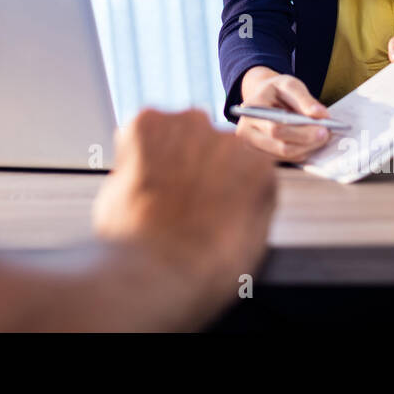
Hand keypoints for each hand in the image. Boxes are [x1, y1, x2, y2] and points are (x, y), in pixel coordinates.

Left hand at [92, 108, 276, 311]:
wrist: (153, 269)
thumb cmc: (199, 268)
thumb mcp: (251, 244)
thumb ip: (252, 205)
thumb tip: (243, 196)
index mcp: (257, 166)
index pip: (241, 163)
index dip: (221, 183)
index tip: (208, 198)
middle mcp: (226, 137)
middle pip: (209, 144)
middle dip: (194, 165)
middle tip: (178, 200)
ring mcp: (187, 126)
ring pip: (176, 133)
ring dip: (166, 155)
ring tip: (155, 195)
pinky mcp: (147, 124)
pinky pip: (141, 132)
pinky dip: (136, 151)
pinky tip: (138, 183)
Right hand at [234, 67, 333, 161]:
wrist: (263, 96)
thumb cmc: (277, 90)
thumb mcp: (290, 84)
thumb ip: (305, 99)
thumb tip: (321, 115)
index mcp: (251, 110)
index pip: (275, 128)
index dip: (302, 132)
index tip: (324, 129)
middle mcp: (246, 131)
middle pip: (281, 145)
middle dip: (307, 141)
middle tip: (327, 134)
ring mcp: (252, 145)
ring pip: (285, 155)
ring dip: (307, 148)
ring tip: (322, 136)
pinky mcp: (261, 154)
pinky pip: (286, 158)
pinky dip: (302, 151)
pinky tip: (311, 141)